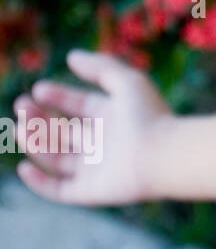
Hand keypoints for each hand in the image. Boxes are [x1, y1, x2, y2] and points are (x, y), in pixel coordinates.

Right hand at [12, 49, 173, 205]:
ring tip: (19, 129)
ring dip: (34, 144)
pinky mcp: (90, 191)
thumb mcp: (126, 82)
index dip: (58, 96)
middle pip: (63, 131)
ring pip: (56, 157)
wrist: (163, 155)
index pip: (79, 105)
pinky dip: (40, 181)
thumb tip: (71, 56)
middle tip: (22, 106)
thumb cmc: (148, 116)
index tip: (38, 89)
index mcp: (113, 117)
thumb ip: (100, 67)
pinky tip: (25, 166)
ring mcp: (96, 168)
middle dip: (39, 119)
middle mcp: (103, 142)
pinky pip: (59, 189)